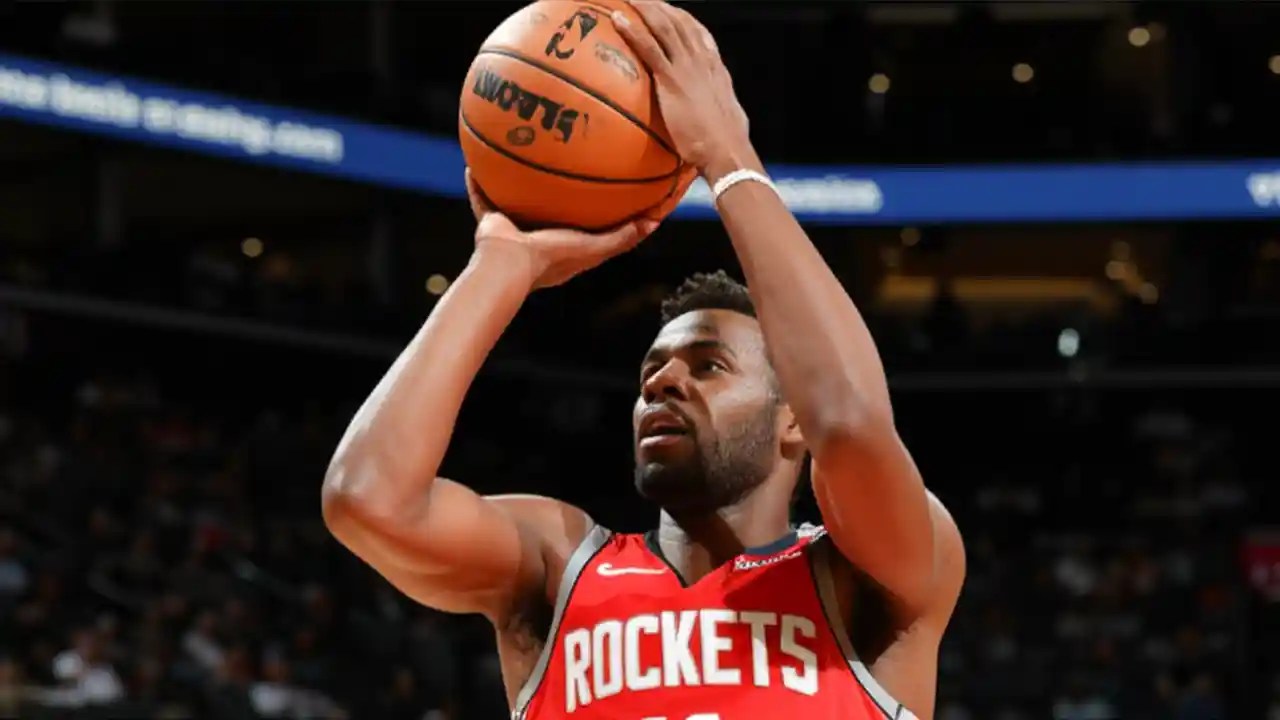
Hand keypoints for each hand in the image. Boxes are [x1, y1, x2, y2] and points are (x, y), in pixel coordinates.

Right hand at [466, 170, 657, 289]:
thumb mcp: (595, 247)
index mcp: (564, 247)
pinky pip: (482, 198)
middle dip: (555, 193)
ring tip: (518, 155)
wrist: (510, 264)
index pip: (584, 227)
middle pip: (550, 210)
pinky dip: (477, 184)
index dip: (594, 211)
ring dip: (514, 183)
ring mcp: (513, 231)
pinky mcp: (491, 223)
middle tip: (562, 164)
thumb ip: (623, 237)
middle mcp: (539, 238)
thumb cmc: (552, 257)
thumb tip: (653, 221)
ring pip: (514, 201)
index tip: (605, 189)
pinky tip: (475, 161)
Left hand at [613, 1, 754, 181]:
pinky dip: (632, 31)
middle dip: (661, 7)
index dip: (685, 20)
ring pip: (664, 27)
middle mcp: (702, 61)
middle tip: (644, 0)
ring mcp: (687, 68)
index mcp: (716, 70)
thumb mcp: (727, 122)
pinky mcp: (671, 80)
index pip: (700, 35)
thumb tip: (715, 124)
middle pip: (680, 23)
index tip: (672, 12)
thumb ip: (717, 114)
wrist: (726, 150)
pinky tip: (617, 19)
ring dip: (645, 9)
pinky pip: (648, 48)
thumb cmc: (726, 145)